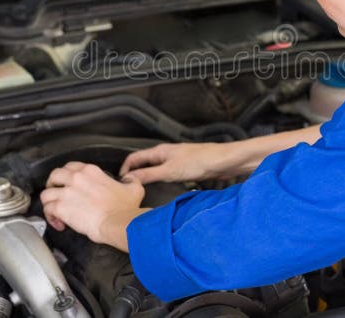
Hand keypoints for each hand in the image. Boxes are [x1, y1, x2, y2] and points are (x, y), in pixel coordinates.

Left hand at [40, 162, 148, 250]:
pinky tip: (59, 223)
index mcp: (91, 171)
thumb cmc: (124, 209)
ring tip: (54, 210)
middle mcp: (76, 178)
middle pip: (55, 175)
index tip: (70, 182)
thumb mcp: (134, 188)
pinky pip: (47, 210)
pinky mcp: (61, 208)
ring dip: (49, 202)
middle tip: (57, 192)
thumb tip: (129, 180)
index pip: (72, 166)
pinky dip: (50, 217)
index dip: (68, 174)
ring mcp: (67, 193)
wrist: (117, 223)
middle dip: (53, 183)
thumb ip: (130, 180)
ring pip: (46, 193)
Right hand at [119, 142, 237, 183]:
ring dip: (148, 179)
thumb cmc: (200, 161)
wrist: (224, 162)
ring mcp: (176, 161)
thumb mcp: (170, 171)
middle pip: (144, 164)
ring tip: (143, 193)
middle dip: (135, 175)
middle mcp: (166, 154)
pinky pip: (168, 175)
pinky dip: (162, 182)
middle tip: (129, 191)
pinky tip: (164, 191)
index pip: (134, 157)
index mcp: (159, 151)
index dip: (125, 169)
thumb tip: (128, 178)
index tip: (120, 183)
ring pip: (156, 170)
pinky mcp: (186, 168)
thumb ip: (148, 175)